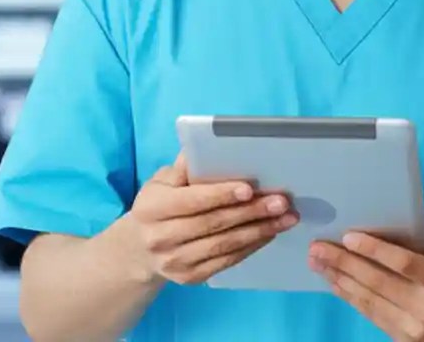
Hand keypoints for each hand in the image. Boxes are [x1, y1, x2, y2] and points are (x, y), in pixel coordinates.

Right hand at [125, 153, 298, 285]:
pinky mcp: (191, 277)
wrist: (139, 250)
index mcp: (151, 209)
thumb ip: (184, 168)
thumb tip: (207, 145)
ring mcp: (176, 261)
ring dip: (258, 230)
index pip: (191, 201)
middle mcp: (161, 237)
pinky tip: (268, 233)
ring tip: (284, 218)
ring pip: (224, 245)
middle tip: (280, 201)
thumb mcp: (161, 182)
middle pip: (212, 223)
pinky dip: (251, 246)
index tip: (249, 187)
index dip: (220, 194)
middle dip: (250, 211)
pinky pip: (227, 261)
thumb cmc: (156, 208)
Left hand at [310, 233, 423, 340]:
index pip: (403, 263)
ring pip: (369, 302)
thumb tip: (389, 246)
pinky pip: (374, 318)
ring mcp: (418, 331)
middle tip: (317, 248)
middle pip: (377, 282)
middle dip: (342, 262)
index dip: (373, 249)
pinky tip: (337, 286)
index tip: (347, 236)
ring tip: (318, 264)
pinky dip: (352, 300)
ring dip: (339, 280)